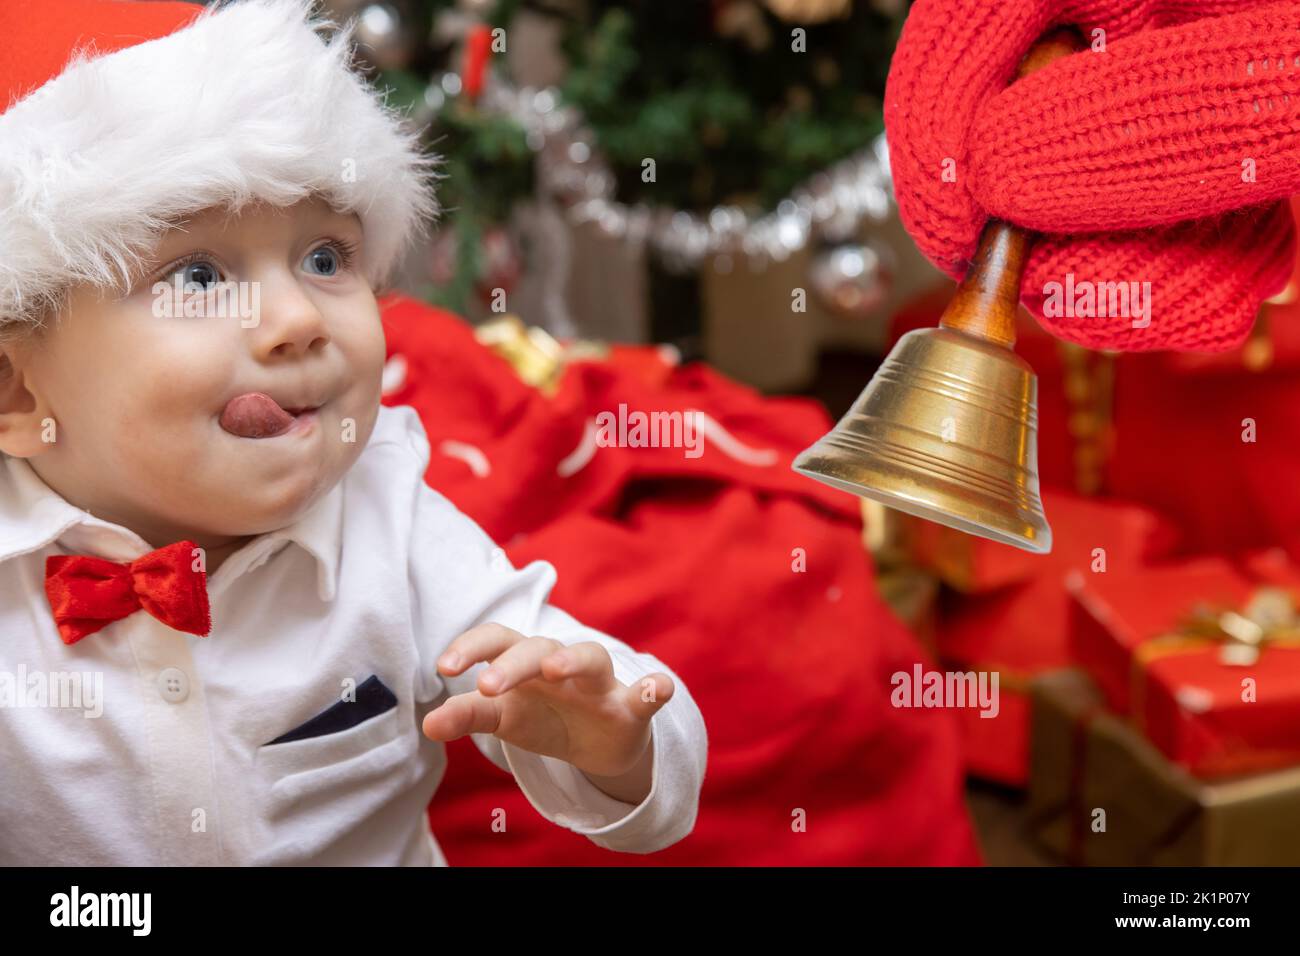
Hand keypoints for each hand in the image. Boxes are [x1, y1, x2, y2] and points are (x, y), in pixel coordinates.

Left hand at [422, 622, 673, 790]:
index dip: (470, 647)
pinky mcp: (632, 709)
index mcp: (525, 663)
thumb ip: (468, 716)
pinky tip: (658, 689)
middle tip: (488, 687)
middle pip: (537, 646)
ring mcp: (600, 685)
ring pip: (591, 657)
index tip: (443, 668)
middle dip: (512, 664)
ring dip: (573, 659)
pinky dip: (654, 689)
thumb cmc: (543, 719)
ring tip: (555, 669)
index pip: (496, 640)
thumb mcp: (504, 720)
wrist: (598, 744)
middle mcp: (562, 664)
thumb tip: (427, 724)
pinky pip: (647, 695)